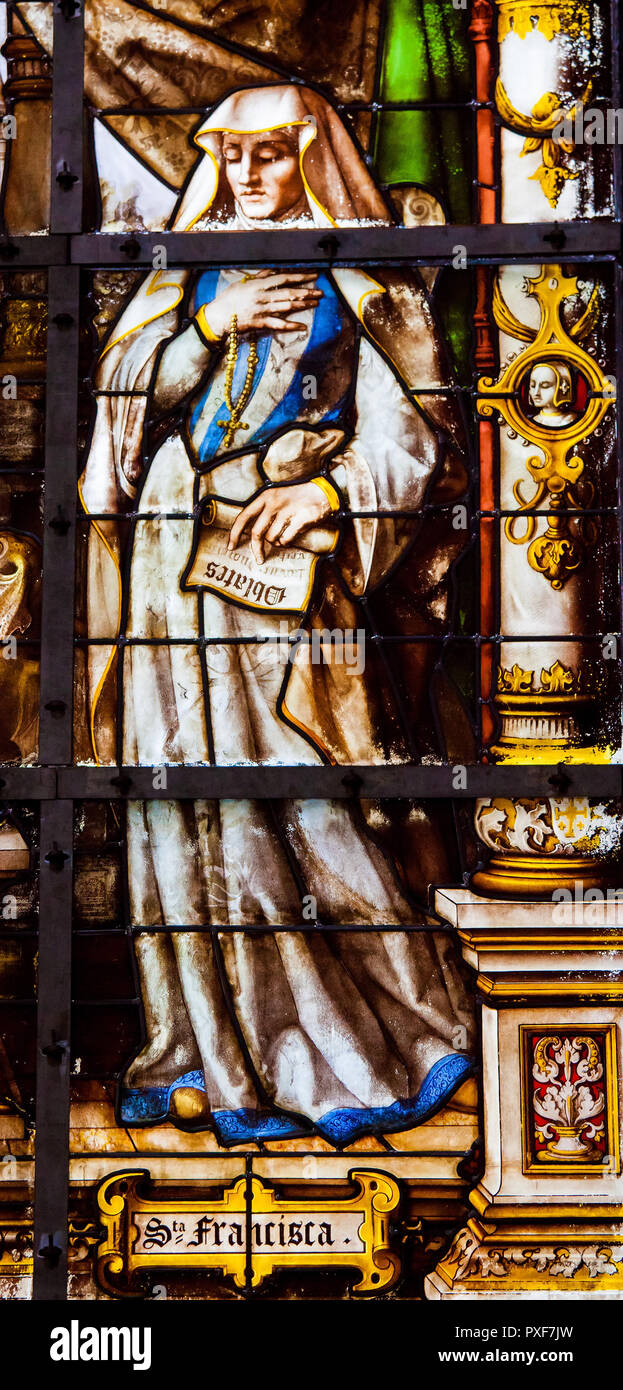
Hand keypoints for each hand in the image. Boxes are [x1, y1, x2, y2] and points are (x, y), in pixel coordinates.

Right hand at [200, 270, 321, 337]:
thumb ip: (259, 277)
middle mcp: (263, 297)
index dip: (300, 276)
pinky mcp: (261, 323)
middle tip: (320, 292)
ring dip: (303, 305)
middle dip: (307, 292)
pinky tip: (303, 327)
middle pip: (289, 293)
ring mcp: (263, 311)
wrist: (218, 317)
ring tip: (315, 303)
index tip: (313, 275)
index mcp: (259, 285)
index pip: (284, 278)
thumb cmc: (229, 298)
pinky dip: (291, 326)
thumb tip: (273, 271)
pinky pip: (279, 325)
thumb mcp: (243, 283)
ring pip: (287, 307)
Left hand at [228, 481, 332, 564]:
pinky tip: (291, 537)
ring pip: (272, 538)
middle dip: (256, 549)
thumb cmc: (296, 498)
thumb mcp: (276, 498)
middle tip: (259, 559)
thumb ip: (262, 512)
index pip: (243, 517)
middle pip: (256, 533)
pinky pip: (286, 539)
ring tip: (284, 537)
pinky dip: (287, 543)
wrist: (322, 492)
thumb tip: (249, 534)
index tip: (231, 547)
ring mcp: (288, 511)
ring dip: (277, 543)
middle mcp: (274, 503)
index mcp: (265, 497)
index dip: (235, 534)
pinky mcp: (301, 519)